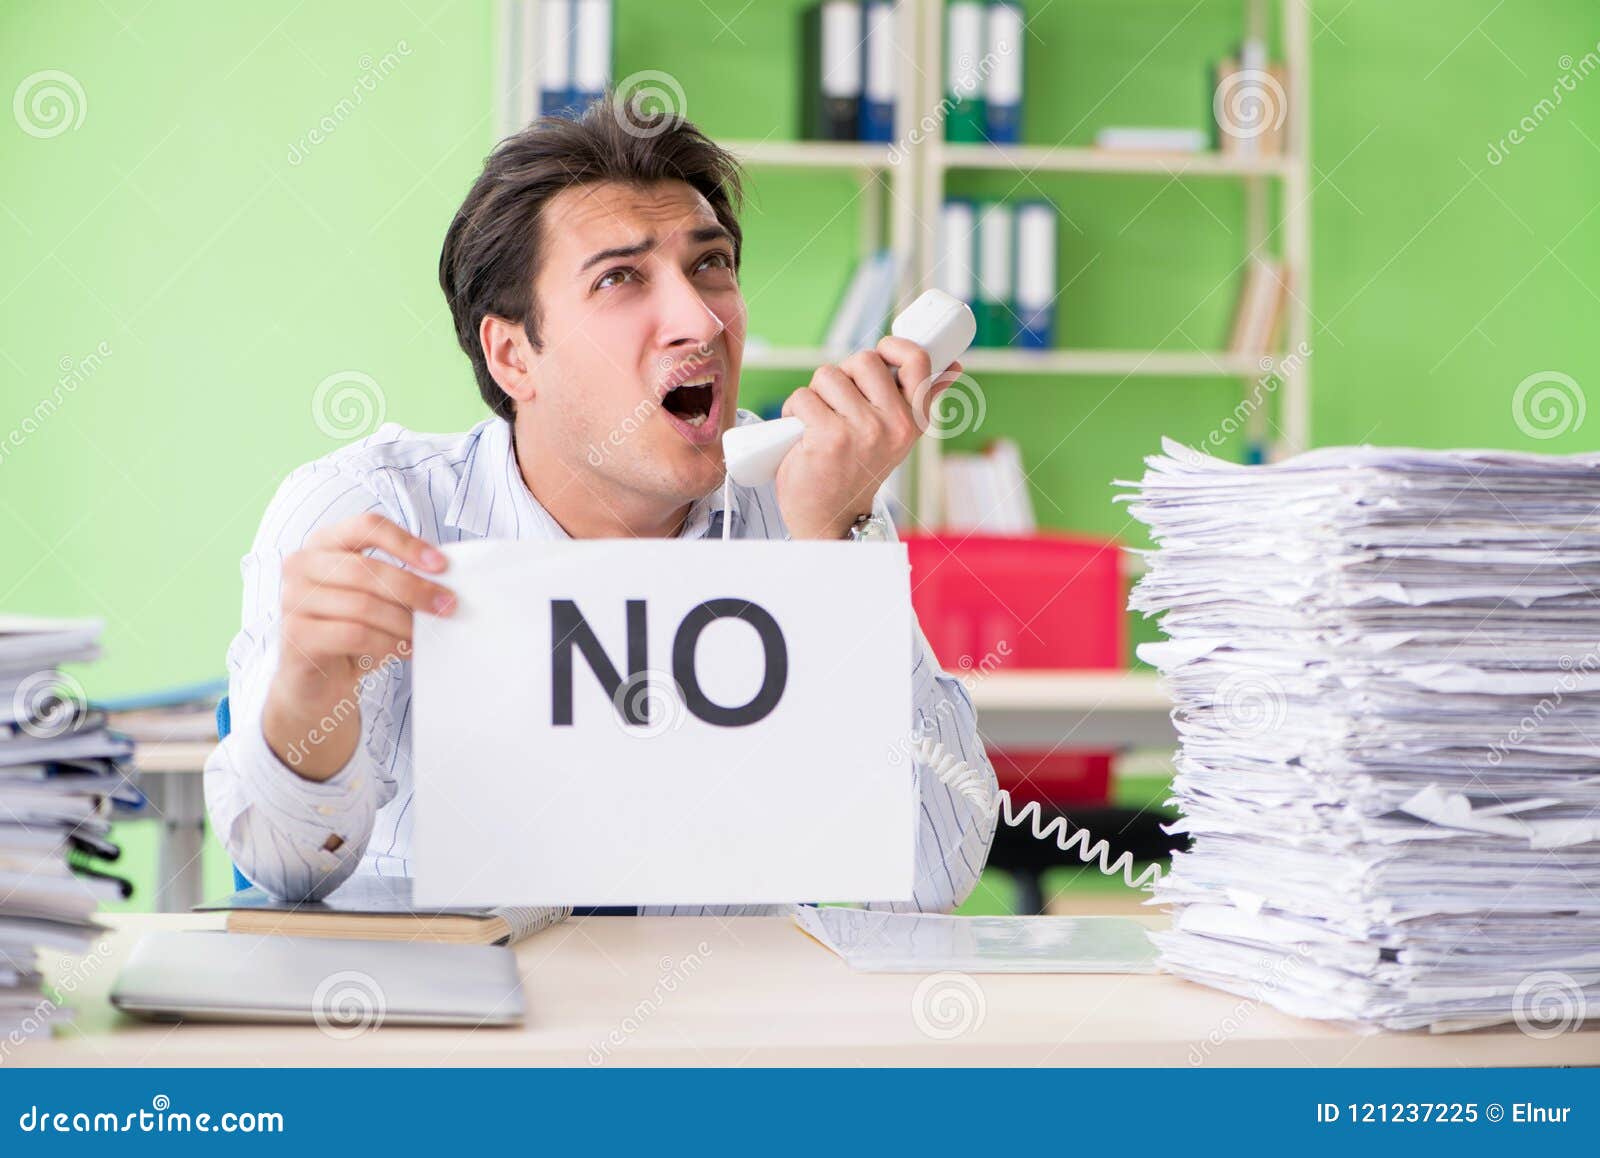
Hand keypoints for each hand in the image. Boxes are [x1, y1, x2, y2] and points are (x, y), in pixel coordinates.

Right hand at [264, 513, 452, 778]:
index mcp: (324, 543)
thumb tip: (444, 580)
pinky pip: (354, 634)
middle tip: (447, 606)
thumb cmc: (353, 632)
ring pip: (362, 605)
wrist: (319, 682)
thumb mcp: (377, 599)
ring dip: (403, 621)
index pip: (367, 527)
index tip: (441, 565)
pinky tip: (404, 650)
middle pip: (366, 568)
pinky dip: (388, 643)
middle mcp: (301, 565)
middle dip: (414, 588)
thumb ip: (399, 580)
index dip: (406, 543)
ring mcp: (293, 599)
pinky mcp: (296, 635)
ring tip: (425, 633)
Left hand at [775, 337, 962, 539]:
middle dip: (842, 375)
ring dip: (814, 394)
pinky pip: (803, 397)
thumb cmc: (859, 470)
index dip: (893, 347)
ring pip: (827, 375)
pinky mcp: (828, 438)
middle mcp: (893, 425)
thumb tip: (954, 366)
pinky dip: (793, 410)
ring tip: (818, 421)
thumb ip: (921, 399)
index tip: (881, 354)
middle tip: (838, 404)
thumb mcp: (897, 436)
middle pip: (862, 360)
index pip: (917, 361)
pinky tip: (800, 432)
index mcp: (914, 420)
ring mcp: (862, 431)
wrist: (832, 517)